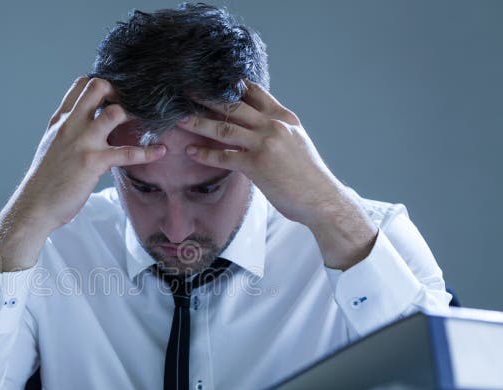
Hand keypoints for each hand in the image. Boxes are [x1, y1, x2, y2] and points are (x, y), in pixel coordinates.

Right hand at [0, 77, 165, 270]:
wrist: (35, 204)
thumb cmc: (45, 180)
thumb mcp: (51, 146)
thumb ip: (67, 132)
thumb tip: (86, 127)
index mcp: (60, 120)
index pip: (80, 85)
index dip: (102, 84)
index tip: (116, 95)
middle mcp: (71, 125)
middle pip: (97, 87)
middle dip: (119, 91)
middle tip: (133, 105)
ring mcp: (83, 141)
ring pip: (115, 112)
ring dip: (135, 115)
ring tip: (149, 122)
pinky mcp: (94, 162)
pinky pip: (127, 152)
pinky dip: (148, 152)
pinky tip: (161, 151)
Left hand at [176, 80, 376, 268]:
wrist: (322, 198)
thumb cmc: (308, 175)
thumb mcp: (296, 141)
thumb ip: (276, 129)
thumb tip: (256, 124)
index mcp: (283, 117)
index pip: (254, 92)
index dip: (230, 84)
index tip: (209, 78)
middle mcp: (273, 126)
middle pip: (234, 106)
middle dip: (207, 98)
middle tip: (186, 92)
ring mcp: (265, 144)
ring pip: (224, 129)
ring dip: (199, 123)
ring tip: (180, 119)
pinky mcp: (257, 166)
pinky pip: (224, 157)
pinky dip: (205, 154)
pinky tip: (191, 151)